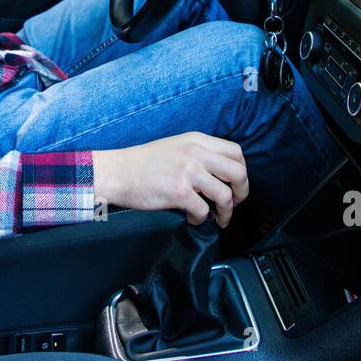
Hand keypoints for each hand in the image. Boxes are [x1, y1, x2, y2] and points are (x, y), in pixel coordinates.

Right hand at [92, 131, 248, 227]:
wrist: (118, 172)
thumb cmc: (144, 163)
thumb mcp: (176, 146)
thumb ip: (199, 154)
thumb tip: (220, 173)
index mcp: (197, 140)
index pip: (236, 152)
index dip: (242, 171)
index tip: (237, 184)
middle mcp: (196, 153)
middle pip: (238, 173)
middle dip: (242, 192)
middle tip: (235, 203)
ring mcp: (188, 172)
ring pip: (225, 195)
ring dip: (226, 211)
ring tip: (219, 218)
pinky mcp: (179, 192)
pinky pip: (204, 211)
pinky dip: (203, 220)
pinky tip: (195, 219)